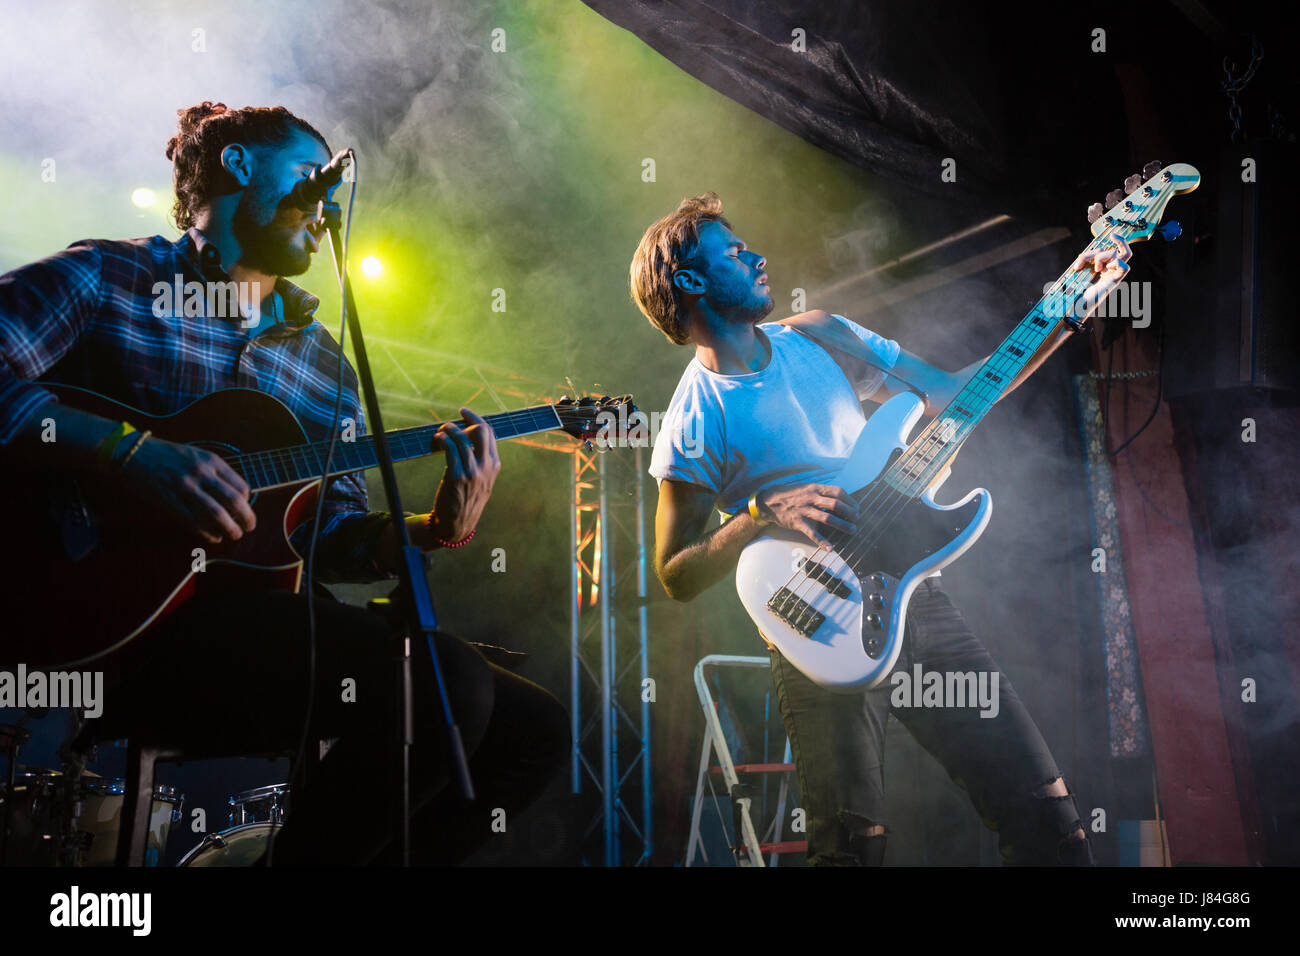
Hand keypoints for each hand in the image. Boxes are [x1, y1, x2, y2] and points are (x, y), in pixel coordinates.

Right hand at [118, 437, 255, 543]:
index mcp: (211, 460)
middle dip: (246, 518)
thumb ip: (214, 472)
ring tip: (235, 535)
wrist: (132, 452)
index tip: (246, 509)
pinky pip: (194, 521)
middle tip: (249, 527)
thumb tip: (233, 495)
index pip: (240, 485)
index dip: (248, 501)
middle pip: (233, 501)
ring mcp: (185, 487)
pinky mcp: (169, 500)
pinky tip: (213, 537)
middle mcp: (201, 473)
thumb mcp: (196, 456)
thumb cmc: (166, 455)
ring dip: (230, 528)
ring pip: (217, 514)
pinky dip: (208, 532)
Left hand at [428, 407, 499, 543]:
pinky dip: (442, 439)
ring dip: (449, 429)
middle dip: (467, 419)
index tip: (464, 414)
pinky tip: (437, 440)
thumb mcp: (483, 480)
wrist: (458, 524)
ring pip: (462, 438)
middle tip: (454, 419)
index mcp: (494, 465)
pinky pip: (450, 449)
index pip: (490, 433)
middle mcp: (486, 467)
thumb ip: (481, 461)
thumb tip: (470, 437)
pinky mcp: (457, 477)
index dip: (476, 419)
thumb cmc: (467, 500)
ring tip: (441, 430)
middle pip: (481, 431)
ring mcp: (472, 472)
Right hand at [755, 483, 857, 549]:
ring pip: (827, 518)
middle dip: (850, 513)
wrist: (769, 501)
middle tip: (857, 519)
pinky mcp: (798, 522)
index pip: (839, 492)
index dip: (851, 500)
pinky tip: (830, 548)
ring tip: (852, 530)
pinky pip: (812, 533)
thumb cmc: (791, 494)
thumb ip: (822, 493)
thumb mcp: (807, 488)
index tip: (857, 507)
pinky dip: (822, 541)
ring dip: (843, 525)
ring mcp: (804, 510)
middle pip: (836, 504)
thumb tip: (840, 500)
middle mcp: (811, 498)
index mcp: (815, 488)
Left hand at [1068, 235, 1131, 320]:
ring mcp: (1113, 276)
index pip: (1116, 250)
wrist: (1075, 309)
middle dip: (1098, 251)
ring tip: (1095, 269)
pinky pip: (1125, 268)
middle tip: (1086, 261)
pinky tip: (1106, 269)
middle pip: (1114, 250)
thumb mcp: (1078, 272)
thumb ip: (1083, 261)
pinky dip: (1117, 263)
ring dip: (1102, 257)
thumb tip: (1081, 259)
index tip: (1112, 234)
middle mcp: (1110, 270)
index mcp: (1104, 267)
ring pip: (1117, 255)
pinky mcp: (1114, 282)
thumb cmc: (1075, 293)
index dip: (1119, 240)